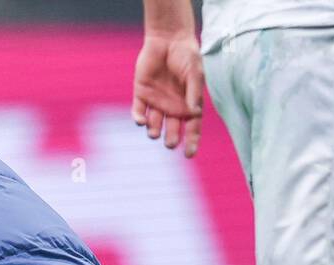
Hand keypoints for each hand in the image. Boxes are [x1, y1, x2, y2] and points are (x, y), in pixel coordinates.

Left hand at [132, 32, 204, 157]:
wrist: (168, 39)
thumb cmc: (186, 55)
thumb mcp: (195, 73)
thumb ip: (194, 92)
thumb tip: (194, 113)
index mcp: (189, 104)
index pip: (192, 127)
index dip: (192, 142)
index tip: (190, 155)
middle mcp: (173, 106)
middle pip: (172, 130)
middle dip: (171, 139)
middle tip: (170, 143)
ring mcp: (156, 102)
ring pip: (154, 125)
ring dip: (153, 131)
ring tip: (154, 132)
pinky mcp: (141, 95)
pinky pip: (139, 112)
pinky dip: (139, 119)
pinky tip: (141, 121)